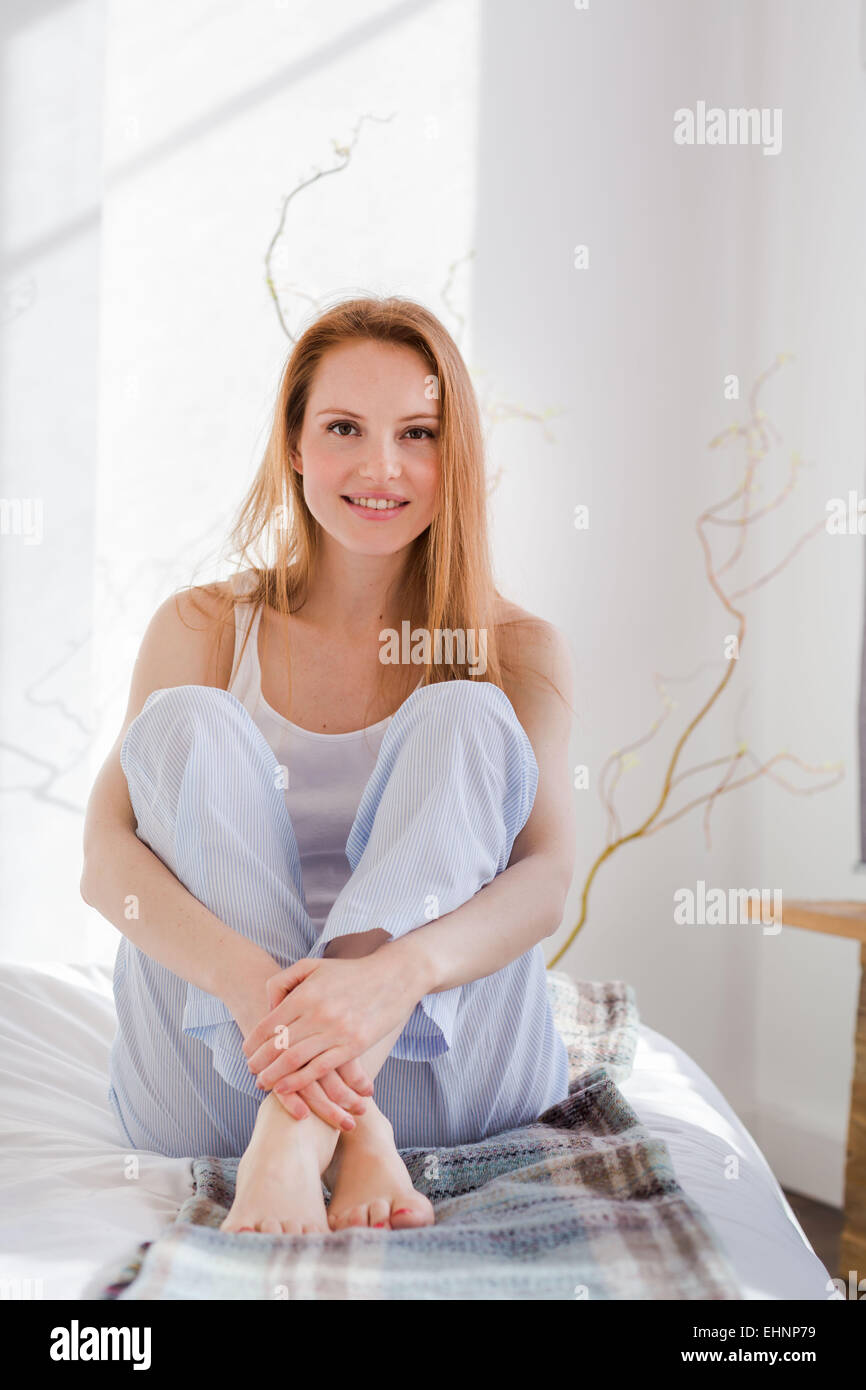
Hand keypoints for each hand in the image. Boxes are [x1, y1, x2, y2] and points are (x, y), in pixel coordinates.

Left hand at [224, 951, 373, 1130]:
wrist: (394, 976)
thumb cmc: (350, 972)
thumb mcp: (312, 965)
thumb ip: (284, 981)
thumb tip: (268, 1008)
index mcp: (306, 994)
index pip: (270, 1024)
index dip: (253, 1042)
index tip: (246, 1052)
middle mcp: (318, 1014)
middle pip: (278, 1045)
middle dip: (259, 1062)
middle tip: (251, 1071)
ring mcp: (336, 1032)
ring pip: (295, 1060)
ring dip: (274, 1076)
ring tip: (263, 1083)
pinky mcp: (353, 1047)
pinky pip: (320, 1069)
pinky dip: (299, 1081)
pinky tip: (285, 1088)